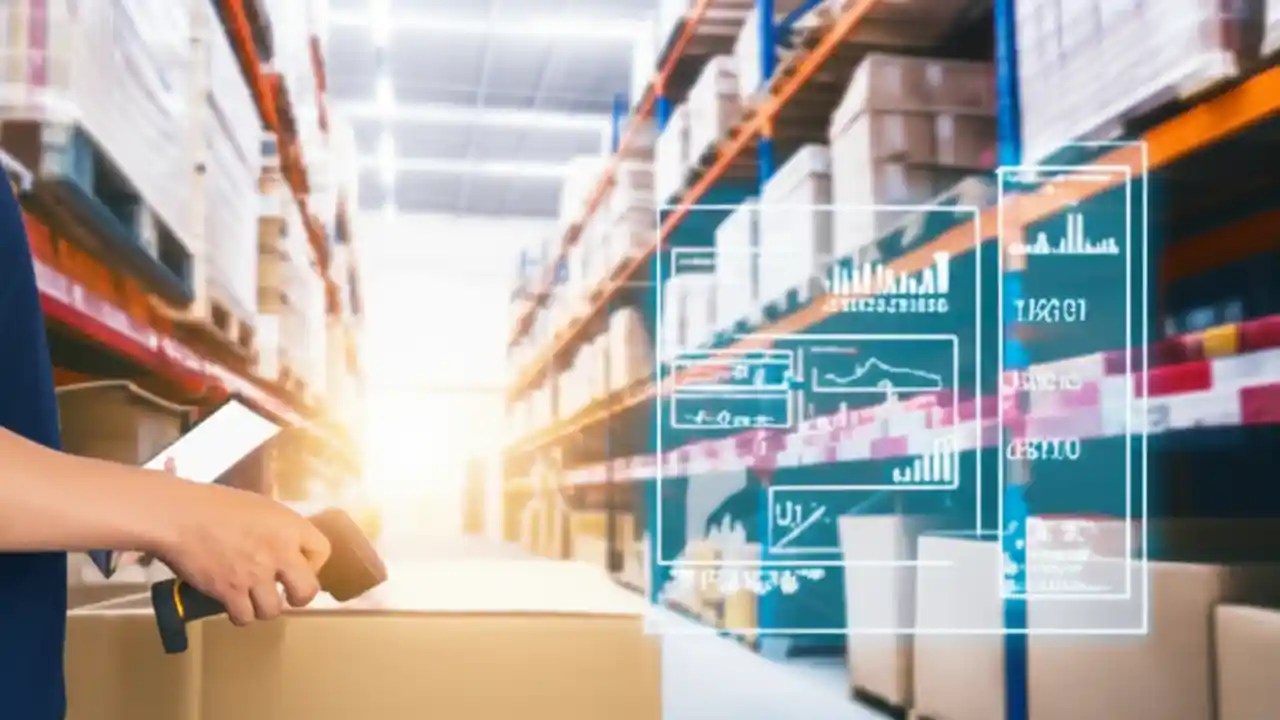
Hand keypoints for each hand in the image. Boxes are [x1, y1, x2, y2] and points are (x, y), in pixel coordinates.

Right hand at [149, 478, 331, 625]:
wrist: (179, 516)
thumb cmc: (216, 504)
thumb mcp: (260, 506)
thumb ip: (278, 528)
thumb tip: (285, 545)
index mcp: (290, 526)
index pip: (323, 551)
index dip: (313, 562)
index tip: (297, 564)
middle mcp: (279, 553)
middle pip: (308, 591)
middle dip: (299, 596)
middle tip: (285, 593)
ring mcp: (255, 576)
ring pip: (273, 610)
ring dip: (264, 607)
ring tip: (252, 598)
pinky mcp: (229, 593)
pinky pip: (244, 617)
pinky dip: (239, 615)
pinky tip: (232, 604)